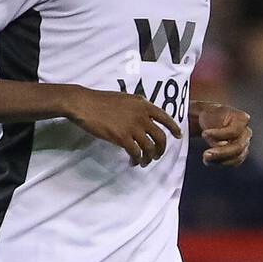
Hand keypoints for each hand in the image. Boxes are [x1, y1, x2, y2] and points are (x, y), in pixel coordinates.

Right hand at [65, 86, 181, 166]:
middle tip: (157, 156)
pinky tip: (133, 162)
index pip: (165, 117)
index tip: (177, 136)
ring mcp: (133, 127)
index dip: (173, 128)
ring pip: (149, 148)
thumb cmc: (100, 101)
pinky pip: (136, 153)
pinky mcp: (122, 137)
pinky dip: (136, 160)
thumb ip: (136, 108)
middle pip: (160, 137)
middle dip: (161, 149)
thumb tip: (143, 118)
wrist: (85, 104)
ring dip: (149, 158)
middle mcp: (141, 115)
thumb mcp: (125, 99)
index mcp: (143, 104)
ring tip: (144, 162)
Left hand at [195, 103, 251, 166]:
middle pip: (239, 147)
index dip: (219, 135)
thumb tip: (220, 144)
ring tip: (205, 158)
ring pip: (237, 158)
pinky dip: (221, 163)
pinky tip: (209, 161)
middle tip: (206, 154)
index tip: (204, 134)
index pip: (234, 131)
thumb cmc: (212, 116)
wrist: (212, 121)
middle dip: (221, 152)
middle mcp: (246, 132)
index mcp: (242, 119)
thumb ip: (216, 128)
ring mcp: (245, 144)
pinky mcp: (240, 154)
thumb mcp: (211, 115)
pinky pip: (234, 163)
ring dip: (220, 160)